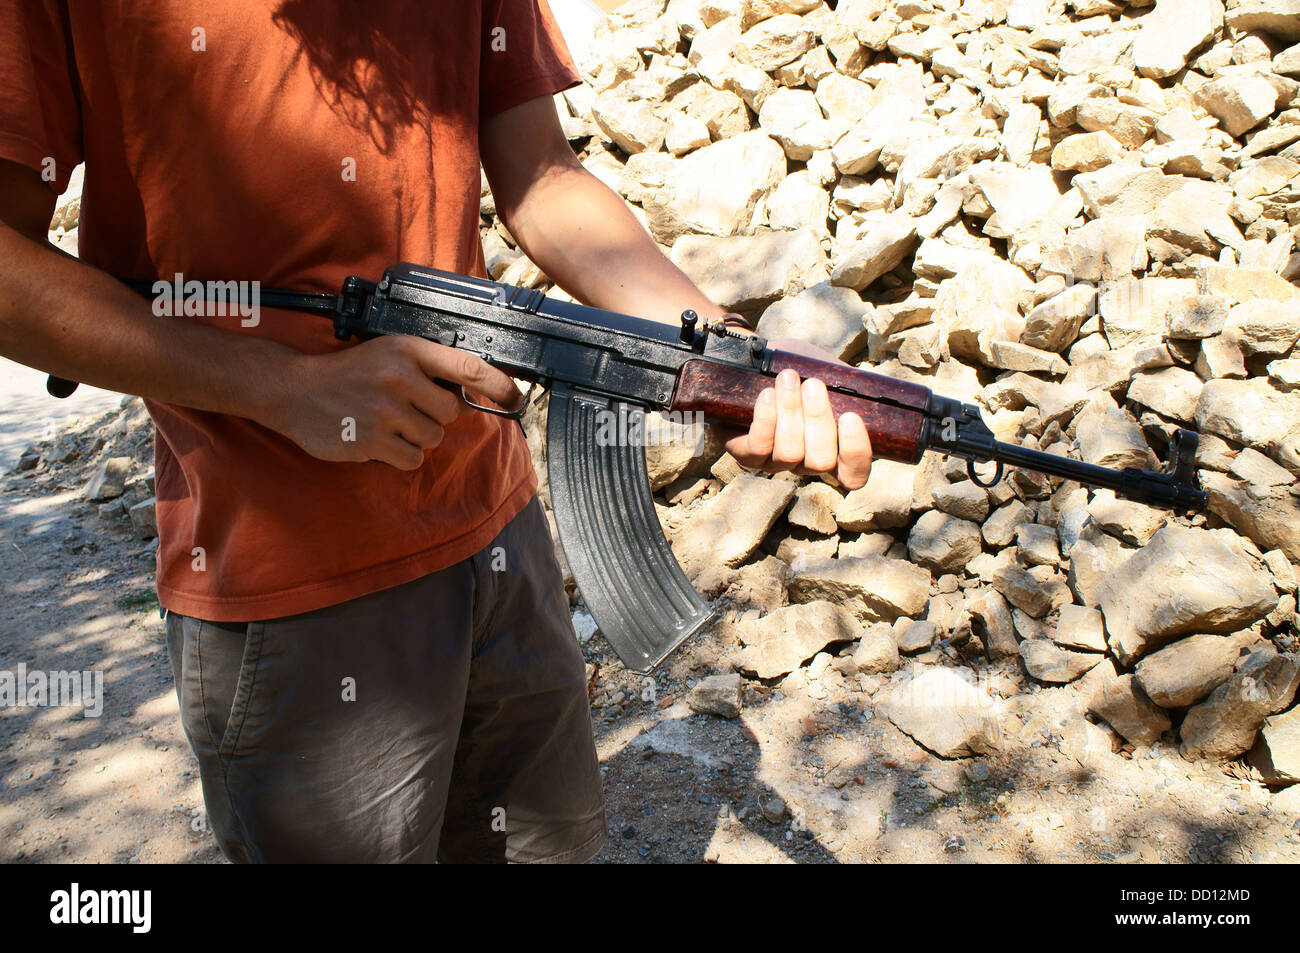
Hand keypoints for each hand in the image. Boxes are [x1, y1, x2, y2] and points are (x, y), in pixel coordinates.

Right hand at [265, 335, 523, 469]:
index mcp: (409, 350)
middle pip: (451, 413)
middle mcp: (400, 377)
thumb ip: (429, 369)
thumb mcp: (388, 354)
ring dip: (416, 438)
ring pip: (432, 438)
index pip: (469, 367)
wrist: (294, 390)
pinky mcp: (372, 440)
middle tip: (406, 410)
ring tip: (386, 423)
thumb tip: (471, 398)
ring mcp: (386, 410)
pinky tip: (377, 440)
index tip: (516, 399)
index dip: (499, 385)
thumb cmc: (348, 373)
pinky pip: (412, 458)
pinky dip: (400, 456)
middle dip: (435, 417)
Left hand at [723, 337, 872, 490]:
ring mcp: (776, 462)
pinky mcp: (747, 454)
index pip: (853, 475)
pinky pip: (758, 447)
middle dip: (819, 420)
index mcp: (833, 451)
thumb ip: (845, 386)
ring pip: (789, 452)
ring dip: (790, 411)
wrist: (755, 366)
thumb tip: (857, 386)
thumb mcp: (827, 374)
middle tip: (813, 385)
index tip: (851, 418)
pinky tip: (767, 394)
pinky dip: (765, 419)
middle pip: (821, 461)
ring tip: (788, 379)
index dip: (856, 453)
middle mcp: (805, 463)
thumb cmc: (797, 373)